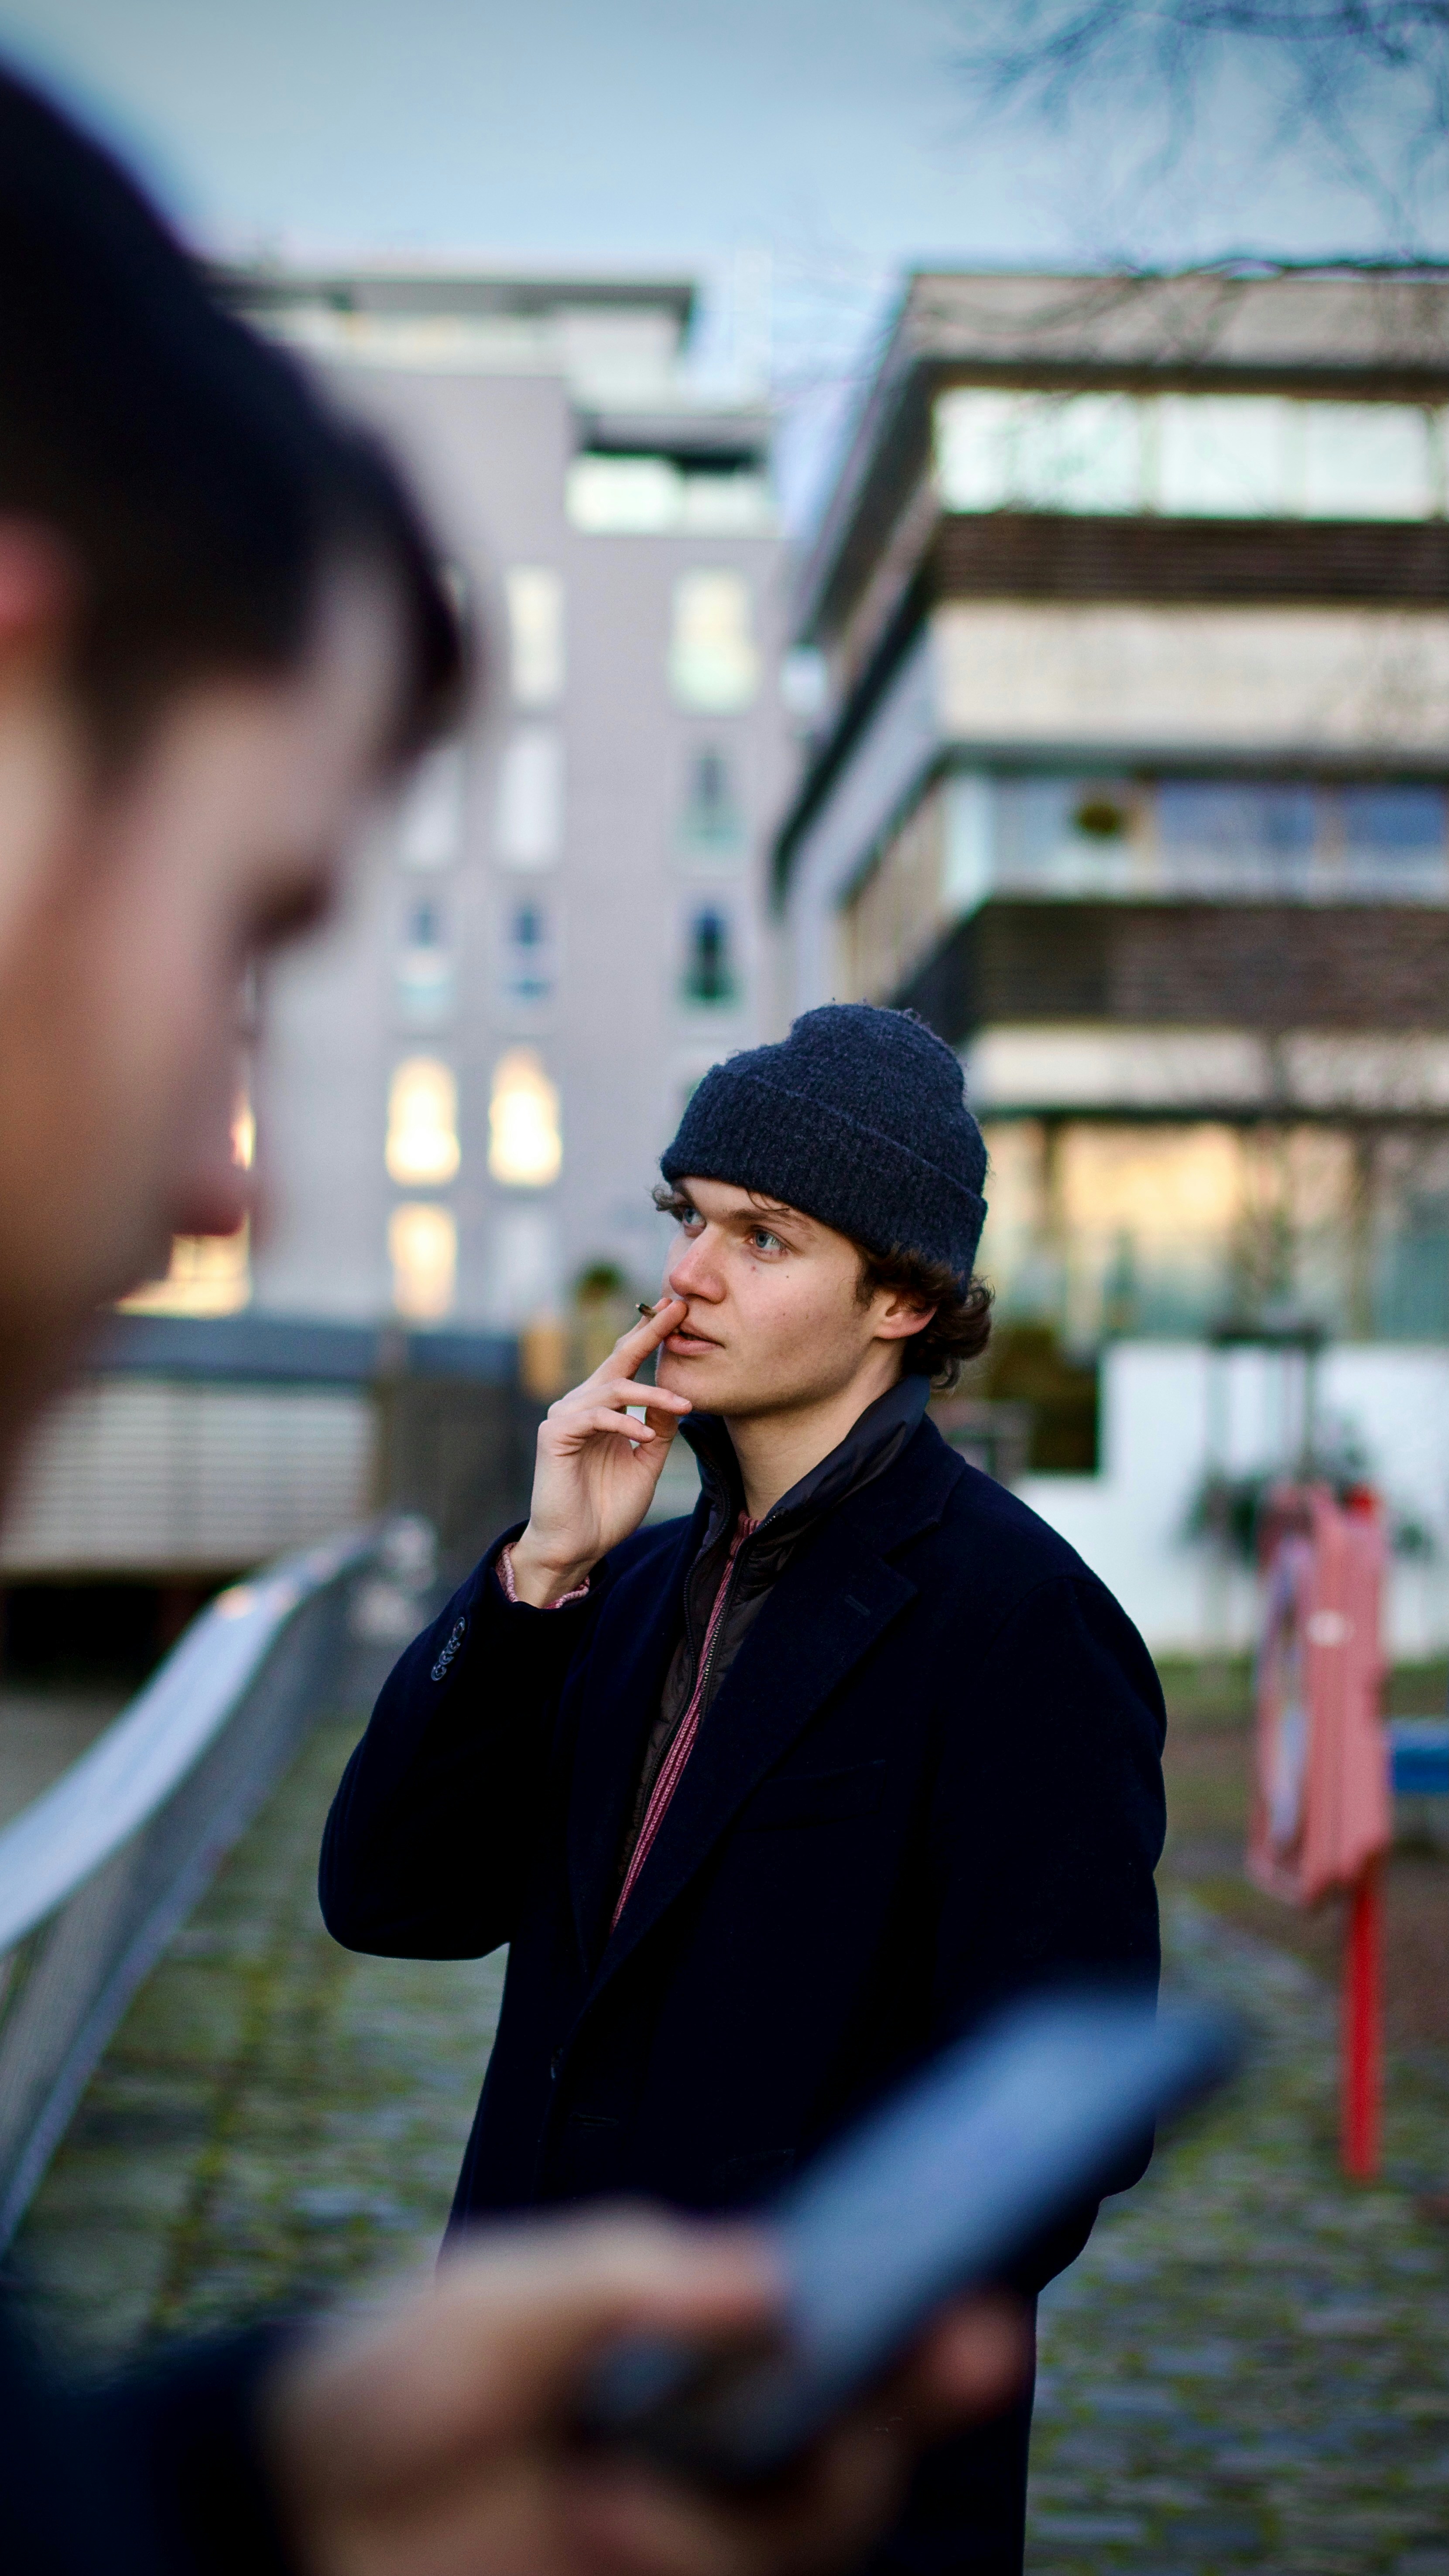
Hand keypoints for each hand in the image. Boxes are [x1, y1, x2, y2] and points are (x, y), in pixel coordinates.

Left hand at [263, 2209, 1027, 2575]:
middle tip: (964, 2349)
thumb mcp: (498, 2296)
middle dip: (919, 2399)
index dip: (919, 2323)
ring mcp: (684, 2540)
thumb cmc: (396, 2378)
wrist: (296, 2506)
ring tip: (601, 2496)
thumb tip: (778, 2271)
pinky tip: (593, 2523)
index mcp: (688, 2349)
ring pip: (805, 2530)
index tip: (982, 2300)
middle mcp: (709, 2449)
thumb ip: (633, 2273)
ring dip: (728, 2513)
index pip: (834, 2331)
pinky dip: (672, 2553)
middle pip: (859, 2438)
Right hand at [511, 1301, 691, 1604]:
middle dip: (649, 1332)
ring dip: (652, 1393)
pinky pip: (596, 1416)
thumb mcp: (646, 1463)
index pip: (628, 1363)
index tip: (680, 1311)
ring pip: (613, 1388)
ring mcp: (565, 1416)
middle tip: (679, 1309)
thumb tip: (677, 1396)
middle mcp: (581, 1404)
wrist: (577, 1546)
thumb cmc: (608, 1508)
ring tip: (683, 1405)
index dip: (652, 1335)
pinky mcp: (555, 1434)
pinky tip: (646, 1436)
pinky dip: (626, 1423)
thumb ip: (659, 1428)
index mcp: (602, 1408)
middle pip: (618, 1358)